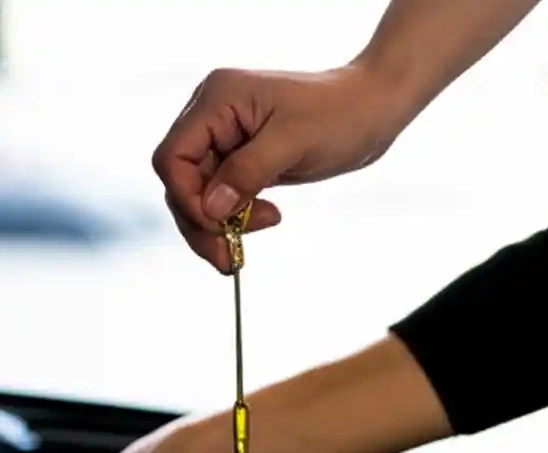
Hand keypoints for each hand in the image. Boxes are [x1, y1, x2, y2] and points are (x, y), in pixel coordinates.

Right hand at [152, 63, 410, 272]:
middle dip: (201, 222)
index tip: (219, 227)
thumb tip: (211, 210)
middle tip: (229, 258)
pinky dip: (233, 216)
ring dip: (217, 225)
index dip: (187, 198)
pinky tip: (263, 220)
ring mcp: (225, 136)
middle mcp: (212, 114)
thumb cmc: (340, 114)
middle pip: (180, 180)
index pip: (174, 157)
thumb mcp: (294, 143)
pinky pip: (220, 194)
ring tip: (249, 241)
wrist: (373, 108)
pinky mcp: (240, 156)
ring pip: (198, 193)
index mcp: (217, 99)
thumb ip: (248, 173)